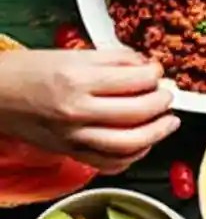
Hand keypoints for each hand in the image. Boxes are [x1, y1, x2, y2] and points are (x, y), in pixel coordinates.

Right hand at [0, 49, 176, 173]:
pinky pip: (111, 163)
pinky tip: (142, 144)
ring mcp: (75, 136)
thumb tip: (146, 66)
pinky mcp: (71, 152)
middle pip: (138, 112)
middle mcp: (77, 110)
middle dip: (162, 103)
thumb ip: (111, 60)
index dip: (154, 75)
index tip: (157, 72)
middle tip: (167, 96)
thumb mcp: (67, 55)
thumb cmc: (25, 72)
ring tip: (168, 122)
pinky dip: (133, 156)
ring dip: (158, 133)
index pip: (133, 80)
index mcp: (76, 79)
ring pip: (130, 143)